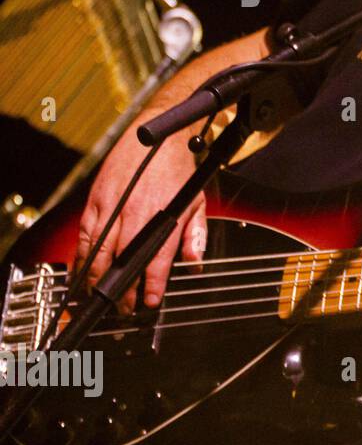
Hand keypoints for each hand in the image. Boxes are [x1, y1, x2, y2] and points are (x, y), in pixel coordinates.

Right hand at [73, 117, 206, 314]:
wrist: (158, 136)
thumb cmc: (178, 170)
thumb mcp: (197, 200)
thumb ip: (194, 233)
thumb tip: (194, 262)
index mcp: (163, 213)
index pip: (156, 256)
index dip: (152, 283)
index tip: (149, 302)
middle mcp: (135, 211)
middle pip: (123, 259)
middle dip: (122, 288)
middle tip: (124, 308)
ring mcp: (111, 205)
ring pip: (97, 250)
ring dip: (97, 277)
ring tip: (100, 296)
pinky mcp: (95, 199)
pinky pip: (84, 234)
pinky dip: (81, 256)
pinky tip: (82, 272)